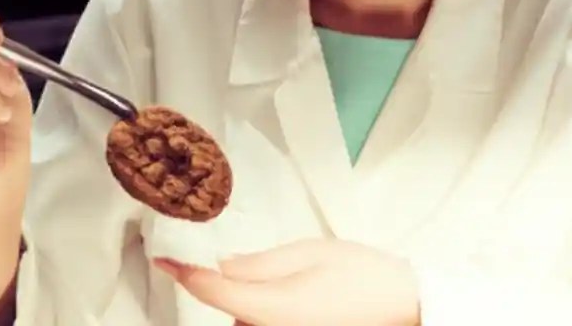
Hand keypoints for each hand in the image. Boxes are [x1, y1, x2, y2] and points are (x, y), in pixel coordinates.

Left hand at [154, 239, 420, 325]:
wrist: (407, 308)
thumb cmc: (364, 276)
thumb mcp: (309, 253)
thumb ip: (258, 264)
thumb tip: (220, 267)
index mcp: (272, 310)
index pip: (212, 291)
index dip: (184, 273)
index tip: (164, 260)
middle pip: (230, 313)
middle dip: (236, 291)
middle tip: (275, 272)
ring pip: (246, 324)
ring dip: (254, 307)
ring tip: (301, 290)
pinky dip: (266, 318)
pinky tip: (302, 305)